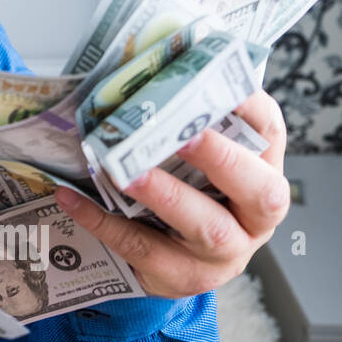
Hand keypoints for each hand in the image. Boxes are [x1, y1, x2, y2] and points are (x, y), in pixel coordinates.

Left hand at [56, 89, 288, 298]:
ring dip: (166, 195)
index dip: (251, 108)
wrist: (168, 261)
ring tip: (125, 172)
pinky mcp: (181, 277)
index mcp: (259, 172)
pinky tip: (71, 199)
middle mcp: (253, 217)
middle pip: (259, 191)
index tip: (220, 80)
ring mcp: (223, 253)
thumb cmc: (179, 191)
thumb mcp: (187, 158)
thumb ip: (175, 121)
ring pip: (207, 228)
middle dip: (222, 160)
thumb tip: (133, 64)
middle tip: (185, 135)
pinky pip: (142, 250)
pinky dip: (103, 222)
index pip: (269, 134)